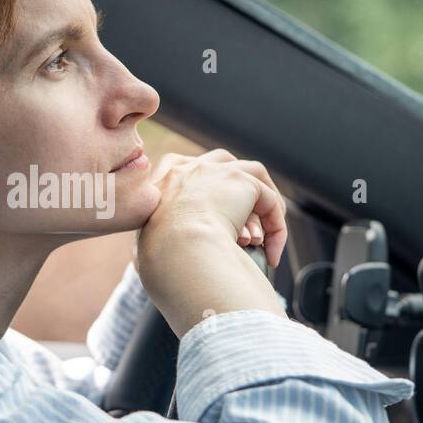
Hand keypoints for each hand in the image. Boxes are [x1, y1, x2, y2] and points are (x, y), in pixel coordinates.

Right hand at [134, 150, 289, 336]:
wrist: (175, 252)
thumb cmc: (159, 259)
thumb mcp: (146, 246)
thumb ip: (153, 241)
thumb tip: (159, 256)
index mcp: (160, 182)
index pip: (182, 170)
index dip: (204, 191)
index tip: (211, 217)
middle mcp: (187, 169)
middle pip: (220, 163)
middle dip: (238, 185)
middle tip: (246, 220)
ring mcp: (214, 170)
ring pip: (251, 175)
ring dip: (263, 202)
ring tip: (268, 233)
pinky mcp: (241, 180)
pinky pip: (268, 200)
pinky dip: (275, 225)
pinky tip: (273, 251)